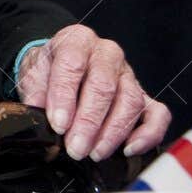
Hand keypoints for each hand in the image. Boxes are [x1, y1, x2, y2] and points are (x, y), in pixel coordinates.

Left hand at [16, 24, 171, 160]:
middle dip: (89, 122)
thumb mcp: (33, 73)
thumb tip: (37, 113)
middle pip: (104, 86)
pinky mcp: (144, 96)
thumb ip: (35, 91)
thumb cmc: (50, 70)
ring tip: (94, 152)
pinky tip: (129, 149)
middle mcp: (107, 53)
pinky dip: (148, 134)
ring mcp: (129, 74)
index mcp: (77, 40)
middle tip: (75, 147)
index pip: (72, 64)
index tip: (58, 124)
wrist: (63, 67)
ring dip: (112, 133)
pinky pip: (157, 114)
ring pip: (130, 101)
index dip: (65, 96)